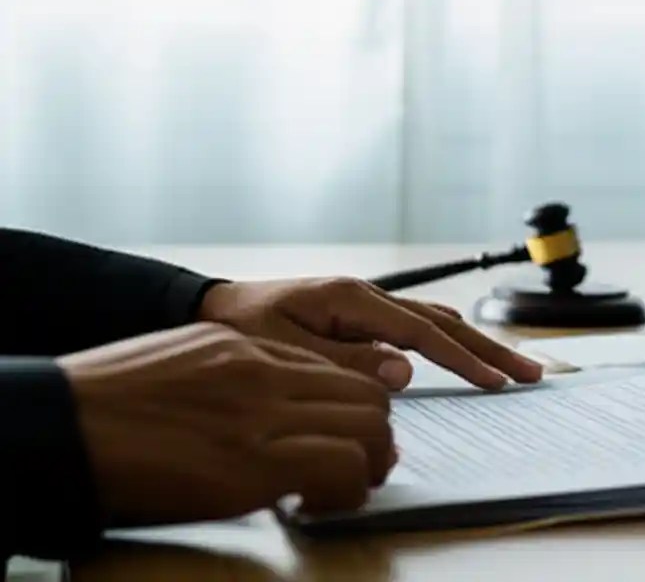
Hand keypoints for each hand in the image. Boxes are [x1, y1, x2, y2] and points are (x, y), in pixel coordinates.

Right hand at [57, 322, 394, 525]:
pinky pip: (340, 467)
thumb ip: (238, 377)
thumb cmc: (106, 404)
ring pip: (368, 426)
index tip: (346, 437)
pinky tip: (315, 506)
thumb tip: (280, 410)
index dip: (355, 407)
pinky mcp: (254, 464)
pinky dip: (346, 491)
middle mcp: (264, 374)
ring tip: (343, 488)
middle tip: (362, 468)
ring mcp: (262, 416)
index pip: (337, 367)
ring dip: (370, 463)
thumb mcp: (182, 364)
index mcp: (245, 347)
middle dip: (376, 435)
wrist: (60, 425)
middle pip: (367, 395)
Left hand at [197, 277, 542, 391]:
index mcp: (352, 300)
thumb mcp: (286, 351)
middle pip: (443, 322)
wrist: (214, 307)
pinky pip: (418, 324)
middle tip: (531, 374)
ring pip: (436, 321)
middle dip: (490, 350)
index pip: (423, 333)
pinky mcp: (363, 314)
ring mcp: (368, 303)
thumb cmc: (242, 331)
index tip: (497, 382)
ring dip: (476, 344)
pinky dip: (450, 338)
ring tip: (512, 367)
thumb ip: (346, 361)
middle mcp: (367, 296)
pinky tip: (466, 348)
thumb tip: (406, 371)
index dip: (463, 359)